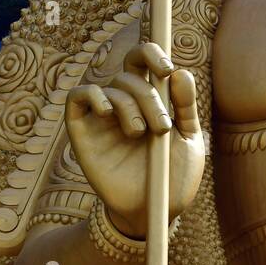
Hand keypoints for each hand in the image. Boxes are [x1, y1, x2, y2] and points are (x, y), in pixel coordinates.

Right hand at [65, 43, 204, 237]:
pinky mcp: (83, 133)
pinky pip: (77, 98)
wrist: (155, 211)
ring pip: (110, 88)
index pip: (143, 61)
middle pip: (129, 75)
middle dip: (148, 95)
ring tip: (141, 134)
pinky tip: (108, 112)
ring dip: (129, 105)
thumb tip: (180, 72)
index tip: (166, 69)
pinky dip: (91, 96)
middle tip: (162, 127)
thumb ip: (185, 106)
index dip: (151, 54)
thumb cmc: (173, 176)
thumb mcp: (189, 139)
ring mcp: (103, 118)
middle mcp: (125, 104)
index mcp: (150, 100)